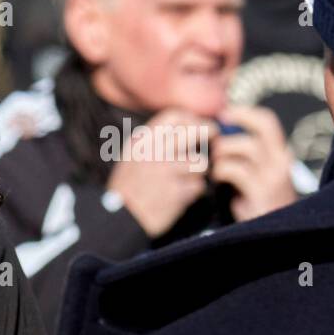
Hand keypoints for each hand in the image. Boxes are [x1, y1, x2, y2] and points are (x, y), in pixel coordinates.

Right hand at [106, 110, 210, 237]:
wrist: (118, 219)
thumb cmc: (126, 190)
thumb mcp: (131, 158)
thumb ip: (152, 142)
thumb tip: (182, 127)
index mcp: (142, 141)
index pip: (175, 115)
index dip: (192, 118)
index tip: (198, 125)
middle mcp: (155, 151)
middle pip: (196, 131)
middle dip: (209, 133)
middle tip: (215, 138)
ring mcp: (167, 170)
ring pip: (200, 163)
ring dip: (196, 173)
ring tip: (183, 182)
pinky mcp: (177, 190)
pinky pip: (198, 186)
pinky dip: (192, 193)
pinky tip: (178, 197)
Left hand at [211, 105, 297, 221]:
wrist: (269, 235)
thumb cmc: (254, 204)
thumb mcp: (251, 176)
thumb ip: (241, 157)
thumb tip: (216, 136)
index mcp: (278, 154)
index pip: (267, 121)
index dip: (245, 113)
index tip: (223, 113)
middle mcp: (281, 161)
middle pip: (265, 125)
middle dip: (240, 119)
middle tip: (216, 127)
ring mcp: (274, 176)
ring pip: (249, 146)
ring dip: (224, 151)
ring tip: (214, 163)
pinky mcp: (263, 192)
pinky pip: (237, 170)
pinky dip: (221, 171)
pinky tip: (216, 179)